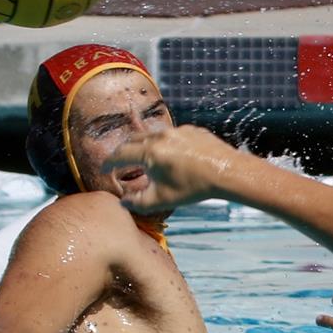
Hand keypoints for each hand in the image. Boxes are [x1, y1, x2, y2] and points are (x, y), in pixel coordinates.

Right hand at [97, 124, 238, 215]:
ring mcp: (178, 131)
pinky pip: (173, 135)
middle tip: (120, 161)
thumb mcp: (162, 199)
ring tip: (144, 156)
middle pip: (134, 140)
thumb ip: (138, 202)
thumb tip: (123, 202)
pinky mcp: (193, 130)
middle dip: (124, 151)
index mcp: (149, 152)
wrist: (227, 172)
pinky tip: (172, 155)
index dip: (109, 163)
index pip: (120, 154)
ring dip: (144, 145)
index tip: (105, 169)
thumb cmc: (193, 187)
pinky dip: (165, 143)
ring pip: (153, 135)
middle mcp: (160, 136)